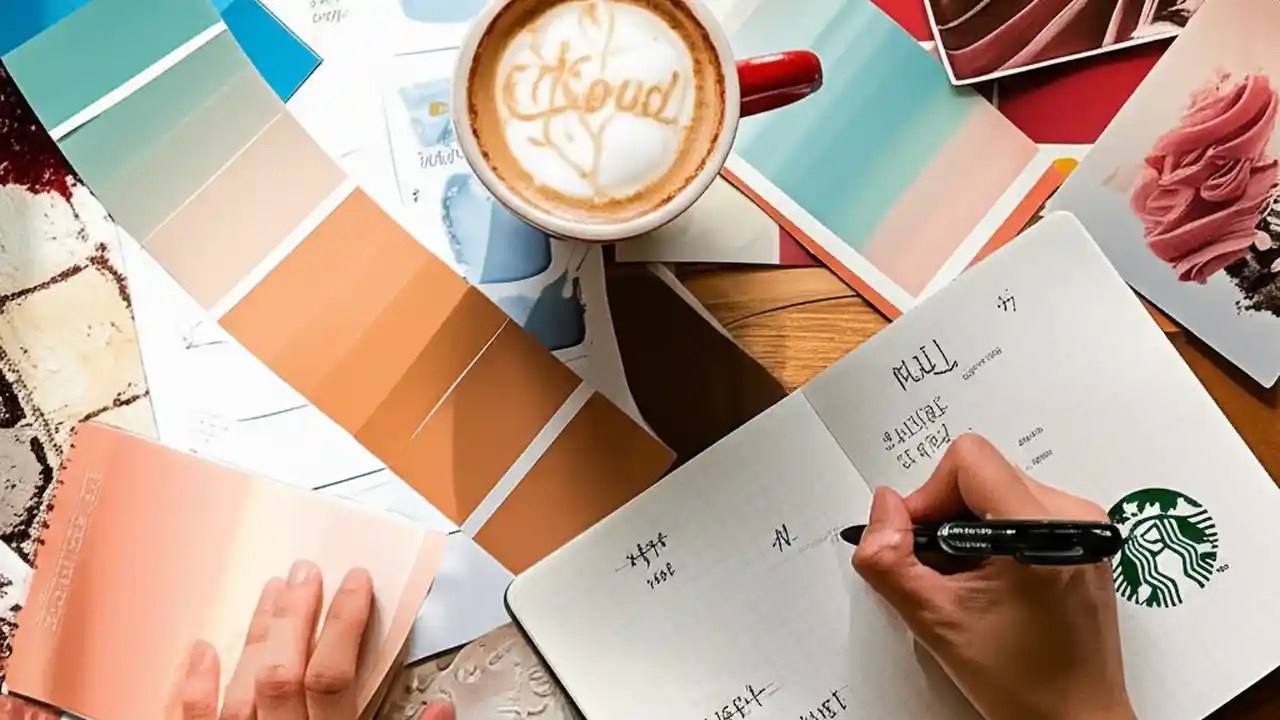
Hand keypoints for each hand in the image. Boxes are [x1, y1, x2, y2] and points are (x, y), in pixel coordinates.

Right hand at [852, 435, 1134, 719]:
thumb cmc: (1024, 683)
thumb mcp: (936, 621)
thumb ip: (892, 560)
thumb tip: (883, 509)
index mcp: (1044, 530)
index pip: (970, 459)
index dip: (929, 494)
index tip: (920, 540)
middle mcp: (1075, 518)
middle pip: (983, 472)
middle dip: (946, 516)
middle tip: (940, 570)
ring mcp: (1084, 528)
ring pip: (998, 489)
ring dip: (968, 528)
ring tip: (968, 581)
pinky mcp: (1082, 540)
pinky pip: (1021, 510)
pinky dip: (993, 537)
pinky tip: (991, 582)